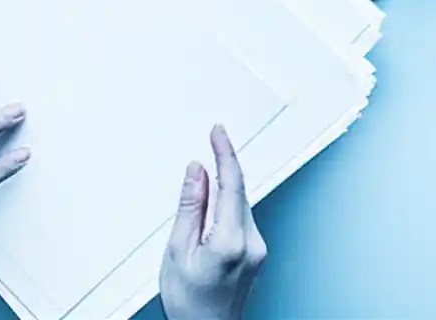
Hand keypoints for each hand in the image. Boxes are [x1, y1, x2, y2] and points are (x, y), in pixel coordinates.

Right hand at [160, 126, 266, 319]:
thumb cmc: (189, 303)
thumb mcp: (177, 251)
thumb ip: (190, 207)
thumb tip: (197, 173)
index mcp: (230, 241)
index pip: (232, 184)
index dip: (225, 153)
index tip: (218, 133)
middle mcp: (252, 243)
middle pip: (237, 193)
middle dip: (221, 171)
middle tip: (205, 154)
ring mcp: (258, 249)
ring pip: (240, 205)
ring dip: (222, 192)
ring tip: (197, 204)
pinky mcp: (257, 253)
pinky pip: (242, 218)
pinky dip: (226, 209)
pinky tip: (210, 217)